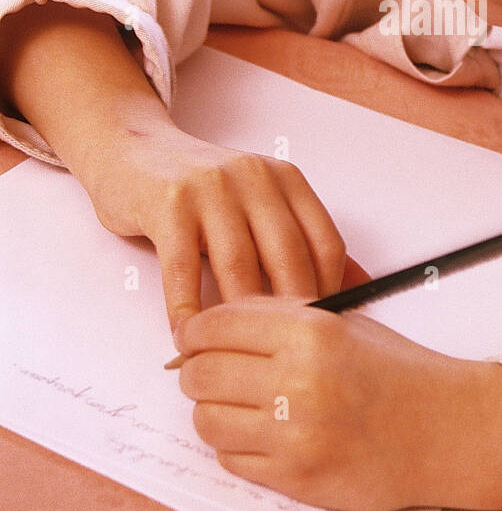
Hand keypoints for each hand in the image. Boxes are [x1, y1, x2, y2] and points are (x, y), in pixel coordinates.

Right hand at [83, 123, 345, 332]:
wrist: (132, 152)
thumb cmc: (200, 192)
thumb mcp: (258, 205)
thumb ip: (302, 243)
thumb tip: (360, 290)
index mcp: (285, 180)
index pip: (325, 242)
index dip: (330, 292)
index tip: (322, 333)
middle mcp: (255, 178)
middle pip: (288, 256)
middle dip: (289, 314)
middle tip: (285, 358)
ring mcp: (212, 187)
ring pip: (238, 266)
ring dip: (238, 319)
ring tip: (237, 356)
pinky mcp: (170, 203)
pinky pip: (183, 269)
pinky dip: (188, 310)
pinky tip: (189, 336)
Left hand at [174, 296, 481, 510]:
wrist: (446, 429)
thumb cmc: (397, 371)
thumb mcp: (342, 322)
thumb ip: (278, 318)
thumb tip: (211, 325)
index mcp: (310, 332)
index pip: (215, 327)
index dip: (193, 333)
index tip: (191, 339)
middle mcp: (298, 381)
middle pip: (200, 375)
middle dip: (194, 372)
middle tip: (207, 373)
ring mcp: (295, 435)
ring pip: (207, 421)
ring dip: (211, 412)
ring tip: (236, 405)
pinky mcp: (296, 478)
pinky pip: (231, 461)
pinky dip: (236, 447)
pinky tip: (261, 434)